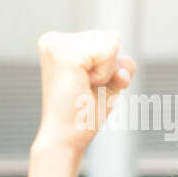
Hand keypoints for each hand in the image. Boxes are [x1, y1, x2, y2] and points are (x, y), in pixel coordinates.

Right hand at [25, 30, 135, 176]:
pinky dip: (106, 74)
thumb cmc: (84, 114)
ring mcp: (56, 44)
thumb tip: (124, 63)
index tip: (87, 86)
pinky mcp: (65, 54)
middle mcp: (53, 39)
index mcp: (59, 44)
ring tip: (85, 88)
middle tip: (86, 89)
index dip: (109, 68)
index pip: (107, 41)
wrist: (66, 137)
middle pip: (111, 39)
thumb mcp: (108, 83)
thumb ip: (120, 64)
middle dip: (110, 69)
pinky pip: (108, 51)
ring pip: (111, 43)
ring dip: (108, 72)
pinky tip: (86, 86)